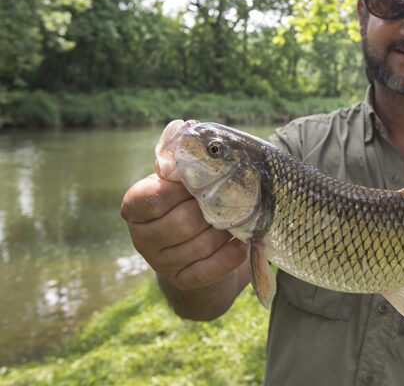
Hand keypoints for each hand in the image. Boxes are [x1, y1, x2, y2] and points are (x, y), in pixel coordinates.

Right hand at [120, 168, 247, 290]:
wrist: (190, 240)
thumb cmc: (184, 199)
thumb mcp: (176, 180)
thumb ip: (179, 167)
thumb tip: (189, 150)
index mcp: (134, 206)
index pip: (154, 198)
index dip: (181, 190)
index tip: (201, 183)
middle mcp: (141, 238)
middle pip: (182, 223)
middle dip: (210, 211)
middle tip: (230, 200)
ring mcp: (160, 262)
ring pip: (199, 246)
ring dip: (224, 231)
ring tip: (240, 218)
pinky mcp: (181, 279)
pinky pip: (208, 270)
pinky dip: (229, 256)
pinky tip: (242, 242)